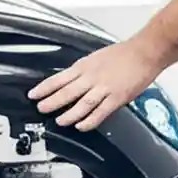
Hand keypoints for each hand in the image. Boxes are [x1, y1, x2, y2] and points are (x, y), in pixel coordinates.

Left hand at [27, 38, 165, 130]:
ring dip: (69, 114)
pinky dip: (89, 120)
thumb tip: (70, 81)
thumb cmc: (123, 54)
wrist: (145, 52)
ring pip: (82, 104)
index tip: (33, 94)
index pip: (59, 78)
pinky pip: (100, 112)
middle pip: (67, 92)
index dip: (44, 88)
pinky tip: (81, 126)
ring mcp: (104, 88)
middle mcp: (92, 77)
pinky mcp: (117, 98)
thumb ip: (83, 71)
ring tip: (59, 120)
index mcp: (85, 66)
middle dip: (51, 102)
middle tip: (41, 108)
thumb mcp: (96, 58)